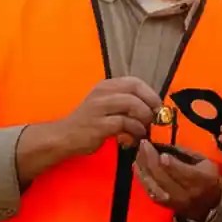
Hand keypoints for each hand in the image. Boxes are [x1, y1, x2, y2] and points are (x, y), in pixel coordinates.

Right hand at [16, 77, 160, 186]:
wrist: (64, 136)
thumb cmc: (88, 122)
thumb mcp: (105, 106)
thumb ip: (124, 103)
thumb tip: (152, 109)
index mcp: (106, 86)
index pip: (134, 82)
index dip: (150, 93)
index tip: (157, 106)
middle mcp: (103, 92)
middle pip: (135, 90)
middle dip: (150, 104)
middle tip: (154, 118)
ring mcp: (100, 107)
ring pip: (132, 105)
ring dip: (143, 119)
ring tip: (143, 130)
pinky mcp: (99, 125)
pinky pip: (125, 123)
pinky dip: (134, 131)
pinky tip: (132, 139)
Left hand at [134, 140, 221, 221]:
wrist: (208, 207)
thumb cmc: (209, 180)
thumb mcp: (207, 163)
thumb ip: (188, 153)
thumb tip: (169, 144)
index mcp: (200, 179)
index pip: (181, 172)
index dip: (169, 162)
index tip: (160, 151)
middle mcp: (185, 192)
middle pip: (163, 176)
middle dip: (151, 158)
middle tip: (144, 144)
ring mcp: (173, 200)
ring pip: (153, 184)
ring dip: (143, 167)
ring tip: (139, 152)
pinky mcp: (164, 204)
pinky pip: (149, 190)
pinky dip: (141, 177)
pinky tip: (137, 165)